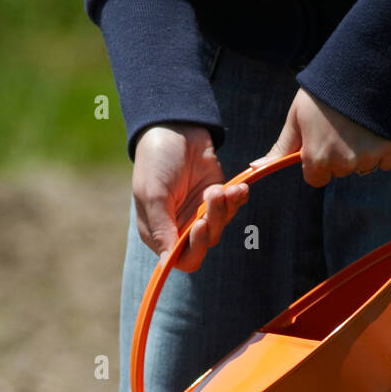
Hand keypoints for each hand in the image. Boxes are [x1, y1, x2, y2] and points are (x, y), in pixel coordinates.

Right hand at [132, 123, 248, 272]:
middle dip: (212, 222)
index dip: (194, 248)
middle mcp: (179, 227)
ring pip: (220, 227)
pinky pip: (232, 209)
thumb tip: (166, 264)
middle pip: (205, 245)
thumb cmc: (156, 160)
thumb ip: (161, 229)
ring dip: (223, 208)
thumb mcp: (153, 194)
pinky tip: (236, 187)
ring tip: (218, 187)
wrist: (175, 127)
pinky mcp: (216, 199)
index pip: (181, 259)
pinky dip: (236, 200)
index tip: (200, 225)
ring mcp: (199, 213)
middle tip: (213, 197)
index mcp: (159, 231)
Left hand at [251, 88, 390, 187]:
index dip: (317, 160)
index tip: (321, 141)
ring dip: (362, 151)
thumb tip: (257, 167)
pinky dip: (383, 148)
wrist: (364, 65)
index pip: (316, 178)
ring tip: (358, 122)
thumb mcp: (297, 116)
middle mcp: (344, 163)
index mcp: (318, 158)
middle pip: (340, 171)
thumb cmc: (323, 91)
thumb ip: (282, 146)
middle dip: (339, 154)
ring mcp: (370, 158)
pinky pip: (386, 161)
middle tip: (341, 124)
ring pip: (363, 166)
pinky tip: (375, 126)